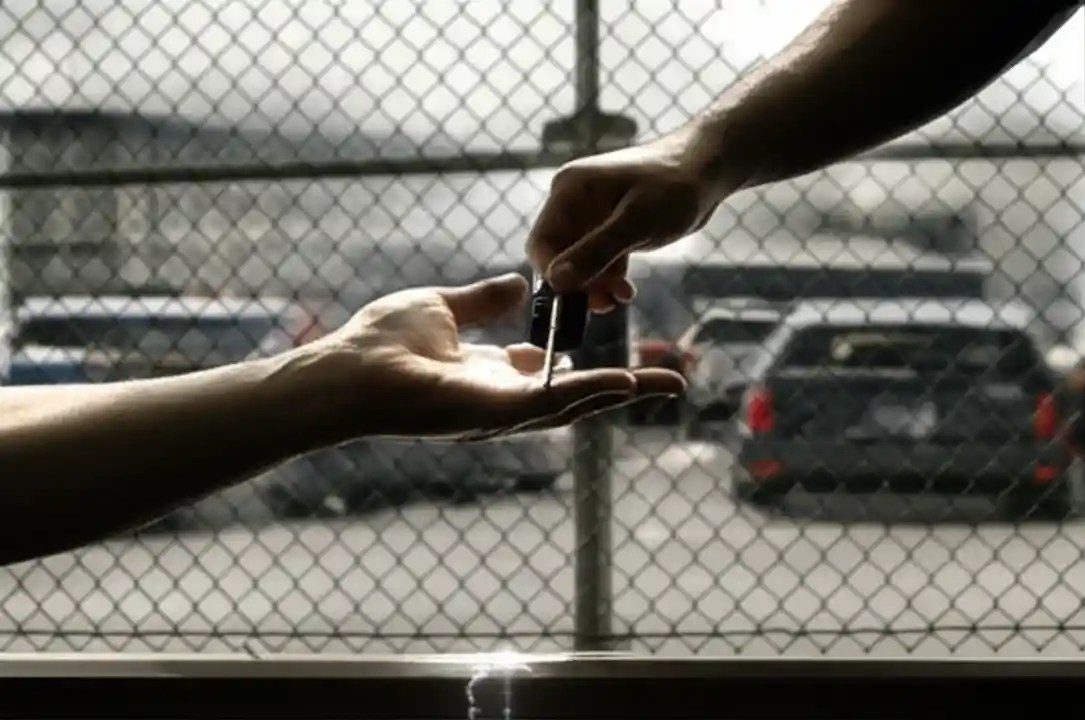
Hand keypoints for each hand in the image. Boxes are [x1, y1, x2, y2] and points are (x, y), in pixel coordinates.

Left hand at [311, 273, 685, 440]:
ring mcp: (505, 410)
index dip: (588, 367)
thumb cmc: (379, 342)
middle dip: (624, 388)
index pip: (551, 372)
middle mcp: (504, 398)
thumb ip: (482, 301)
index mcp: (490, 374)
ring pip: (577, 404)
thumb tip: (517, 285)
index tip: (621, 360)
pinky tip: (628, 383)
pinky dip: (594, 393)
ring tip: (668, 385)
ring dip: (622, 394)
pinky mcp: (499, 412)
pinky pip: (556, 403)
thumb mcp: (441, 307)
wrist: (348, 371)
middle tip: (670, 382)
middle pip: (578, 394)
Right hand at [526, 136, 731, 311]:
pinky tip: (626, 290)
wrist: (708, 168)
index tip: (573, 303)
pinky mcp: (612, 227)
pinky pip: (599, 259)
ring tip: (621, 297)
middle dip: (577, 284)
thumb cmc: (674, 187)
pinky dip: (609, 277)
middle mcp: (574, 201)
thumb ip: (595, 252)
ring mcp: (593, 215)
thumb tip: (555, 282)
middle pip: (559, 255)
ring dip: (596, 285)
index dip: (552, 275)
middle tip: (603, 306)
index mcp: (570, 191)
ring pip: (579, 261)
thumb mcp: (636, 222)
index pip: (541, 242)